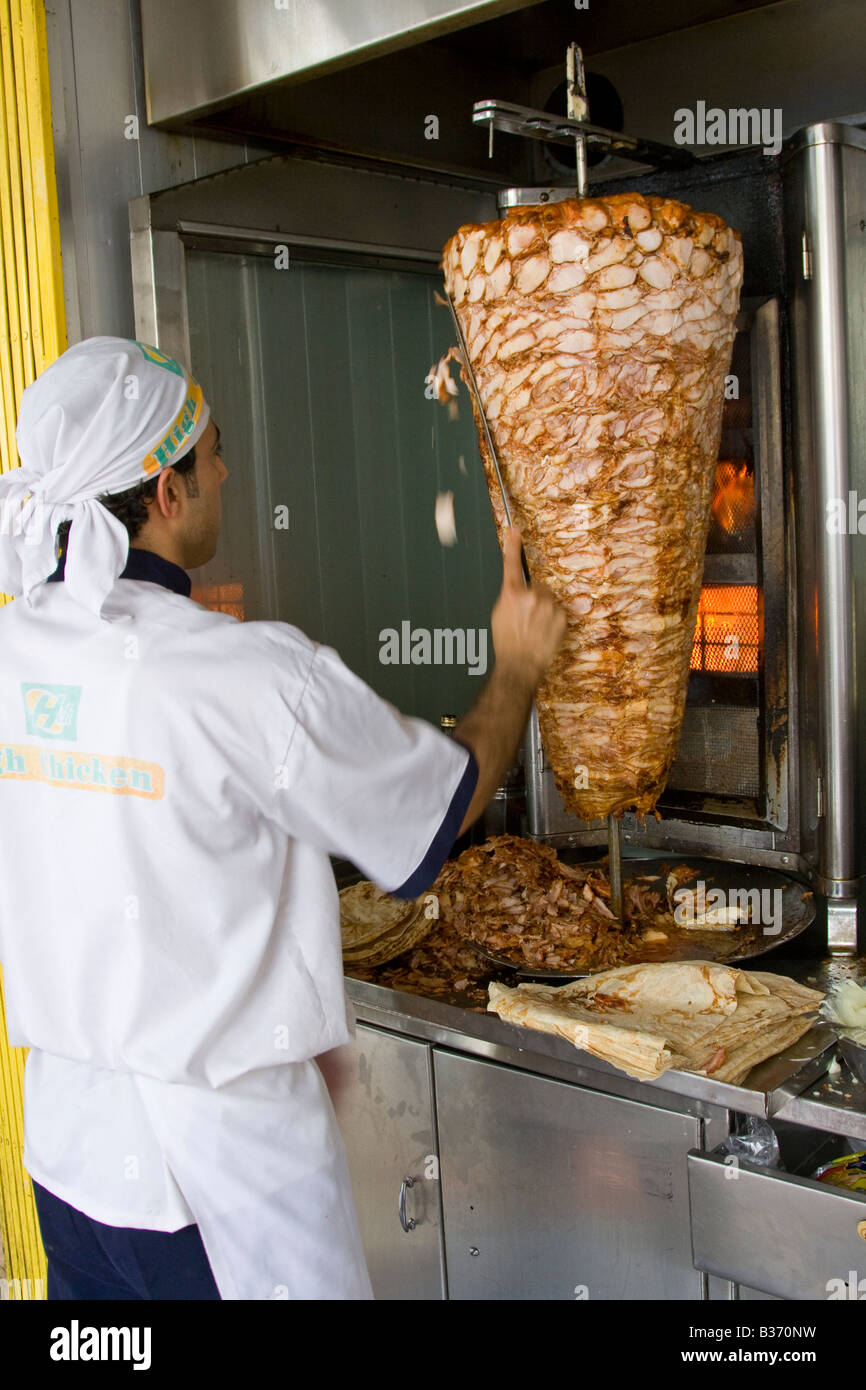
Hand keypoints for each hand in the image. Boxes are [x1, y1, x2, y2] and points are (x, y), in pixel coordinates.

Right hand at [490, 526, 566, 683]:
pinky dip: (553, 619)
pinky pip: (558, 611)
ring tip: (535, 628)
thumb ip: (510, 596)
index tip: (514, 529)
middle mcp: (531, 596)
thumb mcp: (499, 614)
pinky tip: (544, 632)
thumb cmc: (506, 642)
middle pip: (537, 587)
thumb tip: (519, 590)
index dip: (512, 545)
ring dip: (544, 609)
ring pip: (549, 599)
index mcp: (511, 594)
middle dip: (534, 598)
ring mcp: (548, 606)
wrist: (520, 664)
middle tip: (527, 618)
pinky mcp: (561, 617)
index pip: (511, 564)